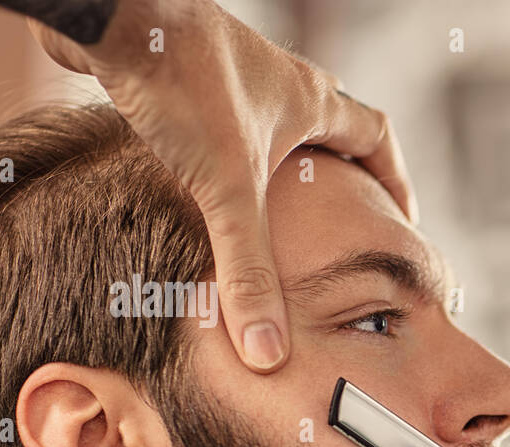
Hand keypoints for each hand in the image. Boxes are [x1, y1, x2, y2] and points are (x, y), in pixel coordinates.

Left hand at [27, 0, 416, 370]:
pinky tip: (200, 185)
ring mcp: (230, 74)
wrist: (108, 13)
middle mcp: (277, 81)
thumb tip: (268, 349)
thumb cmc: (181, 81)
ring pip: (272, 125)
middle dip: (341, 176)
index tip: (401, 217)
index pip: (377, 138)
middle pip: (330, 128)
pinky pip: (221, 122)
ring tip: (275, 215)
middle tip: (342, 220)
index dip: (394, 181)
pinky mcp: (181, 75)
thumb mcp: (225, 189)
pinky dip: (225, 156)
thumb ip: (248, 270)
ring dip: (280, 166)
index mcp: (310, 101)